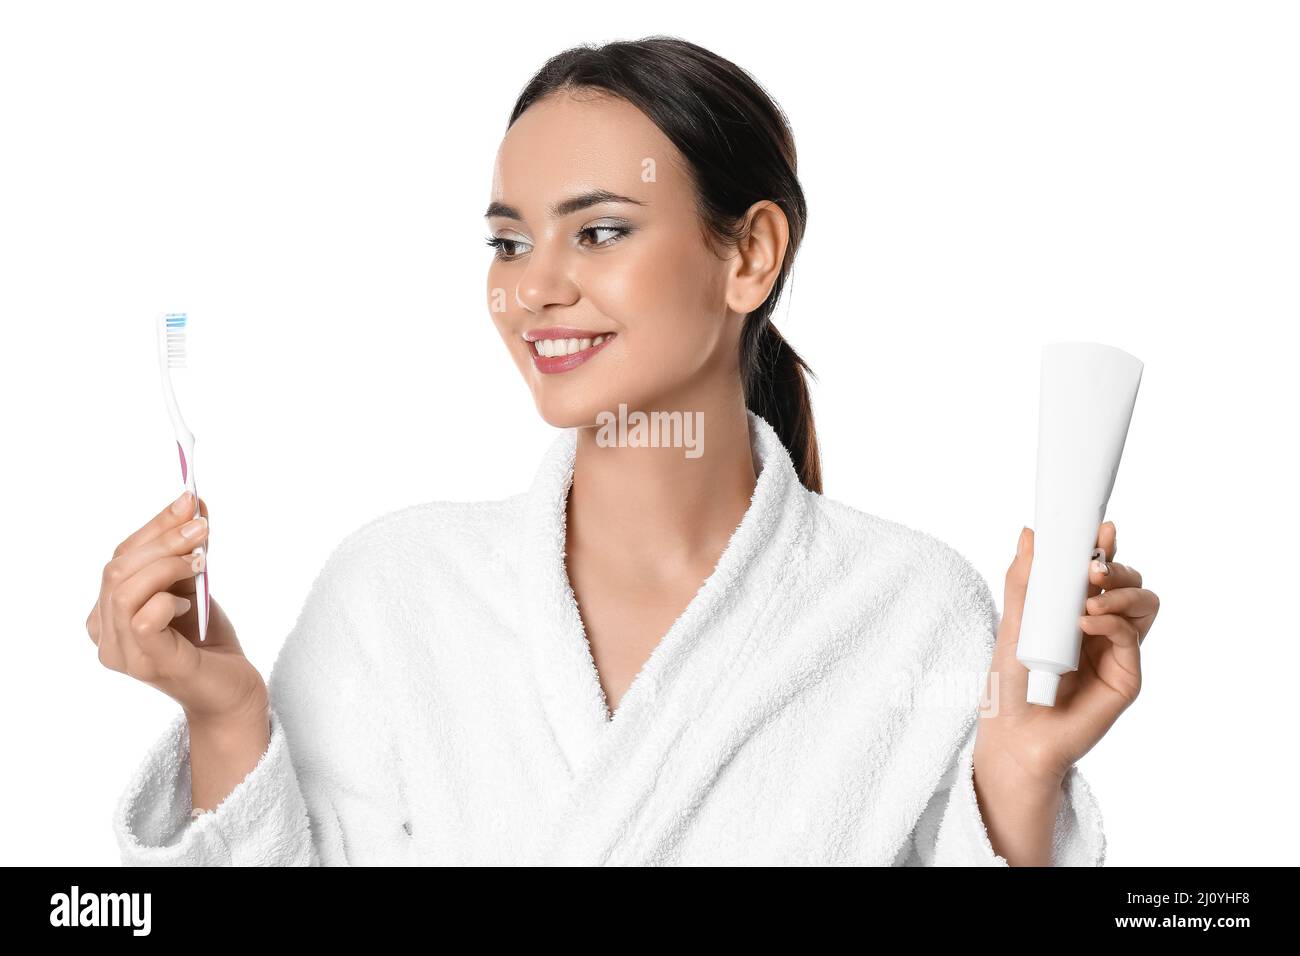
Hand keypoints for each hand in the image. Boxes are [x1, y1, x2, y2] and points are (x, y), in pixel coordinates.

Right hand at [88, 491, 267, 722]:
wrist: (232, 687)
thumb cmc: (207, 638)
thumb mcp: (192, 584)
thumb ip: (184, 549)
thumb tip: (193, 503)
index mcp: (107, 612)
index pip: (119, 557)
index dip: (154, 525)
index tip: (190, 501)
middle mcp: (104, 634)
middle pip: (118, 569)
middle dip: (164, 540)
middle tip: (202, 529)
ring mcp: (123, 653)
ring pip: (125, 589)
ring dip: (167, 564)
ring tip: (201, 563)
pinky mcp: (150, 664)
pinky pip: (143, 619)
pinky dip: (168, 600)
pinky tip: (189, 604)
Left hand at [975, 520, 1160, 787]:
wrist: (1015, 733)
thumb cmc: (1011, 682)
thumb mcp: (1014, 621)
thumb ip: (1024, 579)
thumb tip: (1030, 533)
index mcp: (1076, 609)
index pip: (1101, 569)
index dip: (1106, 547)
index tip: (1100, 530)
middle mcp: (1103, 627)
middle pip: (1131, 581)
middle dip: (1116, 566)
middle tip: (1092, 567)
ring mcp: (1117, 651)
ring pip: (1144, 604)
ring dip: (1121, 591)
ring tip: (1089, 599)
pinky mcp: (1127, 676)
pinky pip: (1132, 637)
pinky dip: (1112, 621)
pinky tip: (1088, 622)